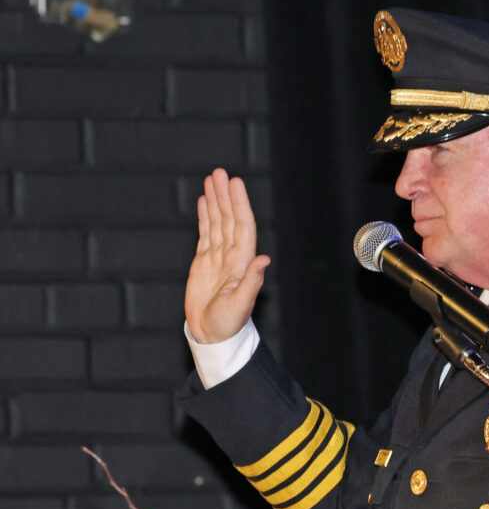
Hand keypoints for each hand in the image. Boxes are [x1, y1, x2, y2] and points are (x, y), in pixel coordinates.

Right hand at [185, 168, 270, 343]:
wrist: (212, 335)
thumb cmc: (228, 325)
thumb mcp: (240, 306)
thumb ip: (251, 282)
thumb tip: (264, 260)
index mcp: (241, 263)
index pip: (242, 227)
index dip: (239, 204)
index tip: (235, 184)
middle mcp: (232, 256)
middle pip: (229, 219)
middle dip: (225, 196)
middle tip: (220, 173)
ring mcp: (218, 258)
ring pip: (217, 223)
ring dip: (215, 201)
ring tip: (212, 179)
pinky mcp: (204, 263)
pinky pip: (205, 234)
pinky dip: (205, 216)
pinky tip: (204, 201)